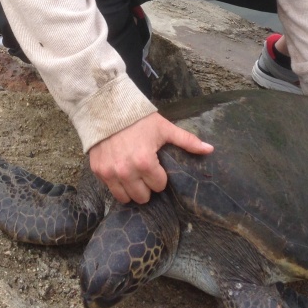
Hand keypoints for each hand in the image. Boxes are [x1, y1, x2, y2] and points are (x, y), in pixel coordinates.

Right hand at [88, 112, 213, 204]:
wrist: (108, 109)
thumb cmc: (139, 119)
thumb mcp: (164, 128)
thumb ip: (187, 141)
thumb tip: (210, 149)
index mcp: (145, 162)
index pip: (159, 185)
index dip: (160, 176)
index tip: (156, 166)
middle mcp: (126, 171)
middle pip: (143, 197)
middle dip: (147, 186)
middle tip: (146, 172)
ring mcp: (110, 173)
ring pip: (125, 198)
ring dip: (132, 189)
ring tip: (134, 175)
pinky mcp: (98, 171)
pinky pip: (110, 189)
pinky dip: (117, 183)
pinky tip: (120, 171)